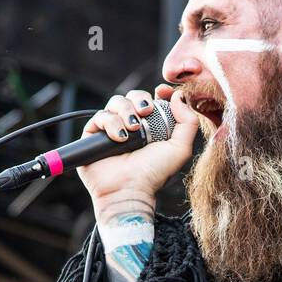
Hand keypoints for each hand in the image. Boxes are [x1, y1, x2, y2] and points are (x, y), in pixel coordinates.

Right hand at [76, 84, 198, 207]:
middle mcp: (131, 126)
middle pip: (133, 96)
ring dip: (126, 112)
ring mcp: (111, 130)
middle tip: (146, 112)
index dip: (157, 93)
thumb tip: (178, 96)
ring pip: (116, 102)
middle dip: (140, 99)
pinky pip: (100, 116)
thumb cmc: (155, 174)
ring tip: (133, 130)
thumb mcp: (180, 148)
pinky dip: (111, 124)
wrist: (129, 190)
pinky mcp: (93, 135)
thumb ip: (188, 122)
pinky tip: (120, 139)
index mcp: (151, 127)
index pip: (151, 99)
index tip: (161, 92)